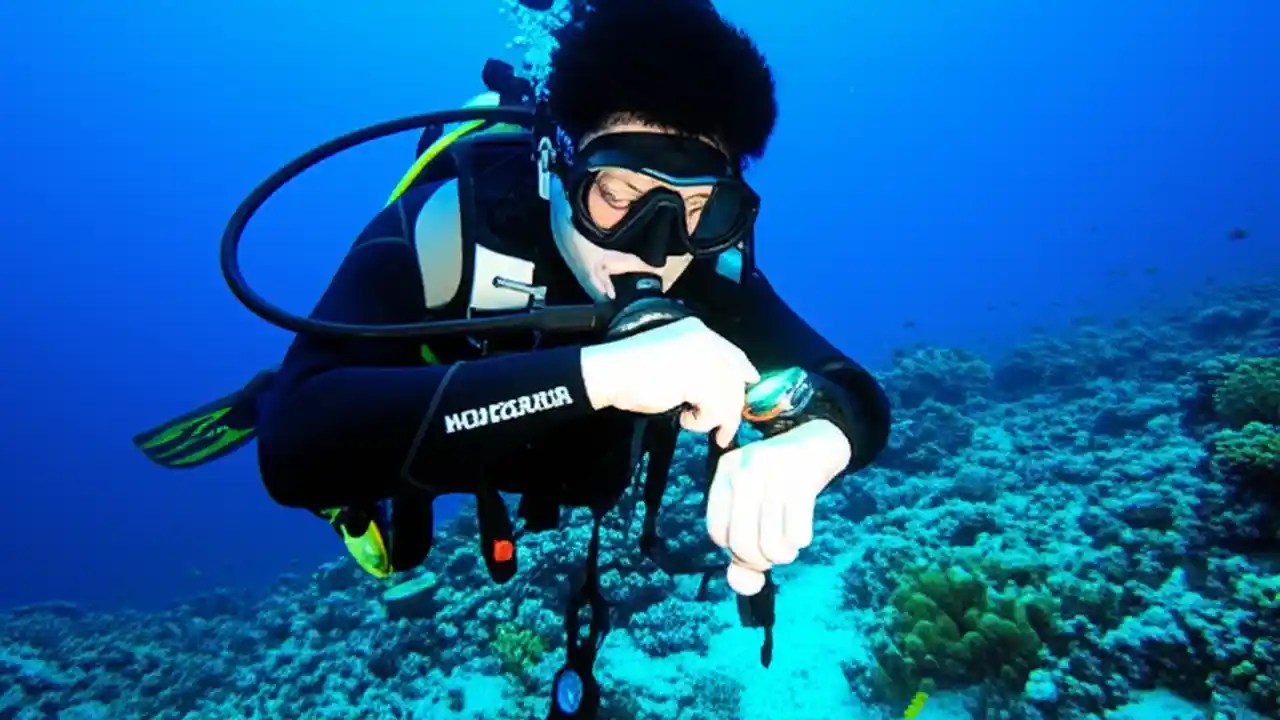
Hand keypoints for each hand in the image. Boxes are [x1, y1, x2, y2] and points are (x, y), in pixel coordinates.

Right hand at [580, 317, 758, 447]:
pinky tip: (685, 418)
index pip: (732, 352)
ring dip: (713, 417)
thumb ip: (697, 366)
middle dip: (732, 407)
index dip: (743, 369)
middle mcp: (707, 341)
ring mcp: (705, 359)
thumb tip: (720, 390)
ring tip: (693, 422)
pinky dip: (702, 421)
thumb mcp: (671, 358)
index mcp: (698, 331)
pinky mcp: (700, 379)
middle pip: (734, 379)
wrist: (612, 371)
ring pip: (728, 397)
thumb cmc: (632, 369)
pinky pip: (715, 409)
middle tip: (724, 431)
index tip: (751, 383)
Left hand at [705, 419, 851, 594]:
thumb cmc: (782, 483)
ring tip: (789, 542)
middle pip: (742, 542)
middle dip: (760, 560)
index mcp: (725, 472)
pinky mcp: (801, 476)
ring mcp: (772, 471)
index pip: (718, 533)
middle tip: (775, 553)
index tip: (753, 545)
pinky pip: (796, 532)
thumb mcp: (756, 506)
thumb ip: (743, 550)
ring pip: (770, 542)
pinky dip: (800, 540)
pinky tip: (802, 531)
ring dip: (784, 554)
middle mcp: (744, 469)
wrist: (818, 441)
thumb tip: (744, 584)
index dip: (736, 551)